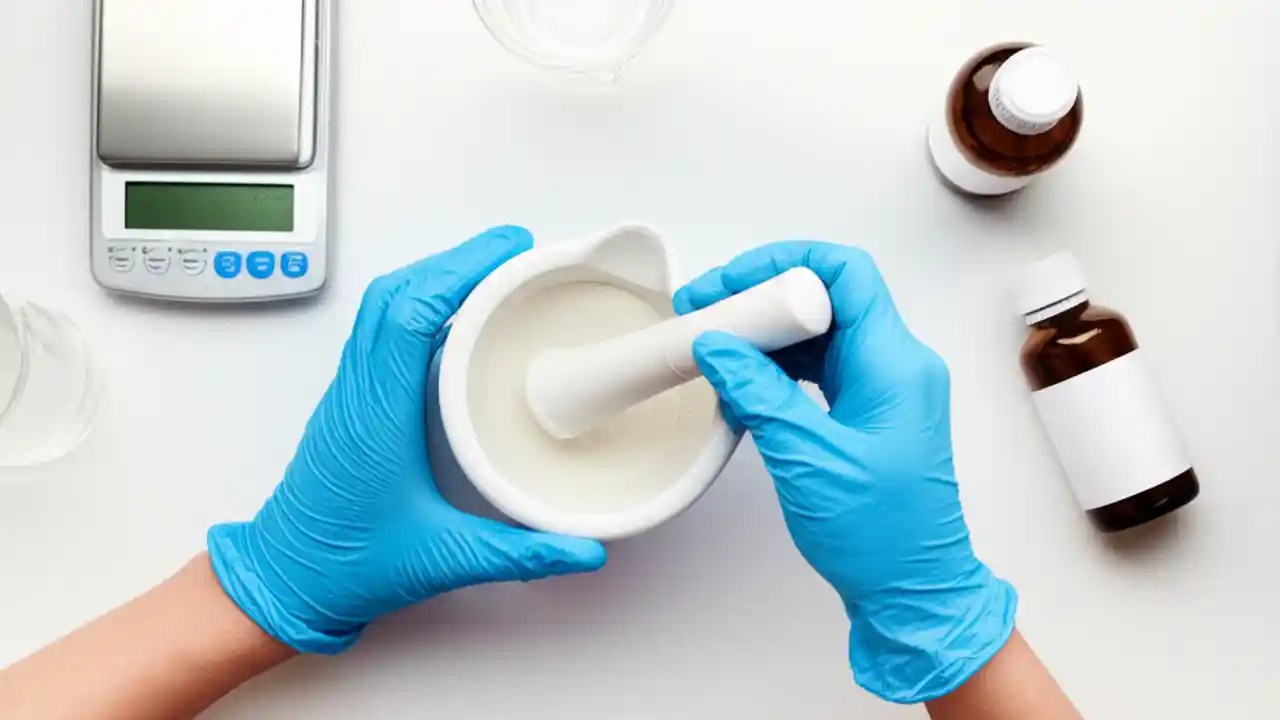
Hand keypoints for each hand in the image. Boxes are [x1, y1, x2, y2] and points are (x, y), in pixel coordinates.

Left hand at [208, 227, 606, 653]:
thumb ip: (519, 555)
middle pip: (397, 293)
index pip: (411, 312)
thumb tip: (581, 549)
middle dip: (456, 259)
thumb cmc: (342, 566)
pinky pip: (382, 332)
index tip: (509, 250)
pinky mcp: (354, 403)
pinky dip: (420, 307)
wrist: (283, 582)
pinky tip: (455, 322)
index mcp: (377, 414)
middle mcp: (359, 391)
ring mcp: (351, 393)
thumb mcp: (442, 560)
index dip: (461, 268)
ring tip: (490, 275)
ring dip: (435, 277)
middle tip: (512, 252)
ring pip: (385, 307)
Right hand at [676, 241, 1015, 702]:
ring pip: (819, 331)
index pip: (845, 274)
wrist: (912, 594)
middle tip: (708, 311)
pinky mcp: (868, 411)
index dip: (783, 263)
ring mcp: (883, 389)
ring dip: (765, 334)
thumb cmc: (882, 538)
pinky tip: (740, 384)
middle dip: (762, 298)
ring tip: (714, 345)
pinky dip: (777, 367)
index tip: (731, 283)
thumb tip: (717, 346)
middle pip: (827, 297)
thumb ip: (758, 395)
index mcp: (894, 366)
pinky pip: (819, 366)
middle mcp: (896, 367)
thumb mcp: (807, 460)